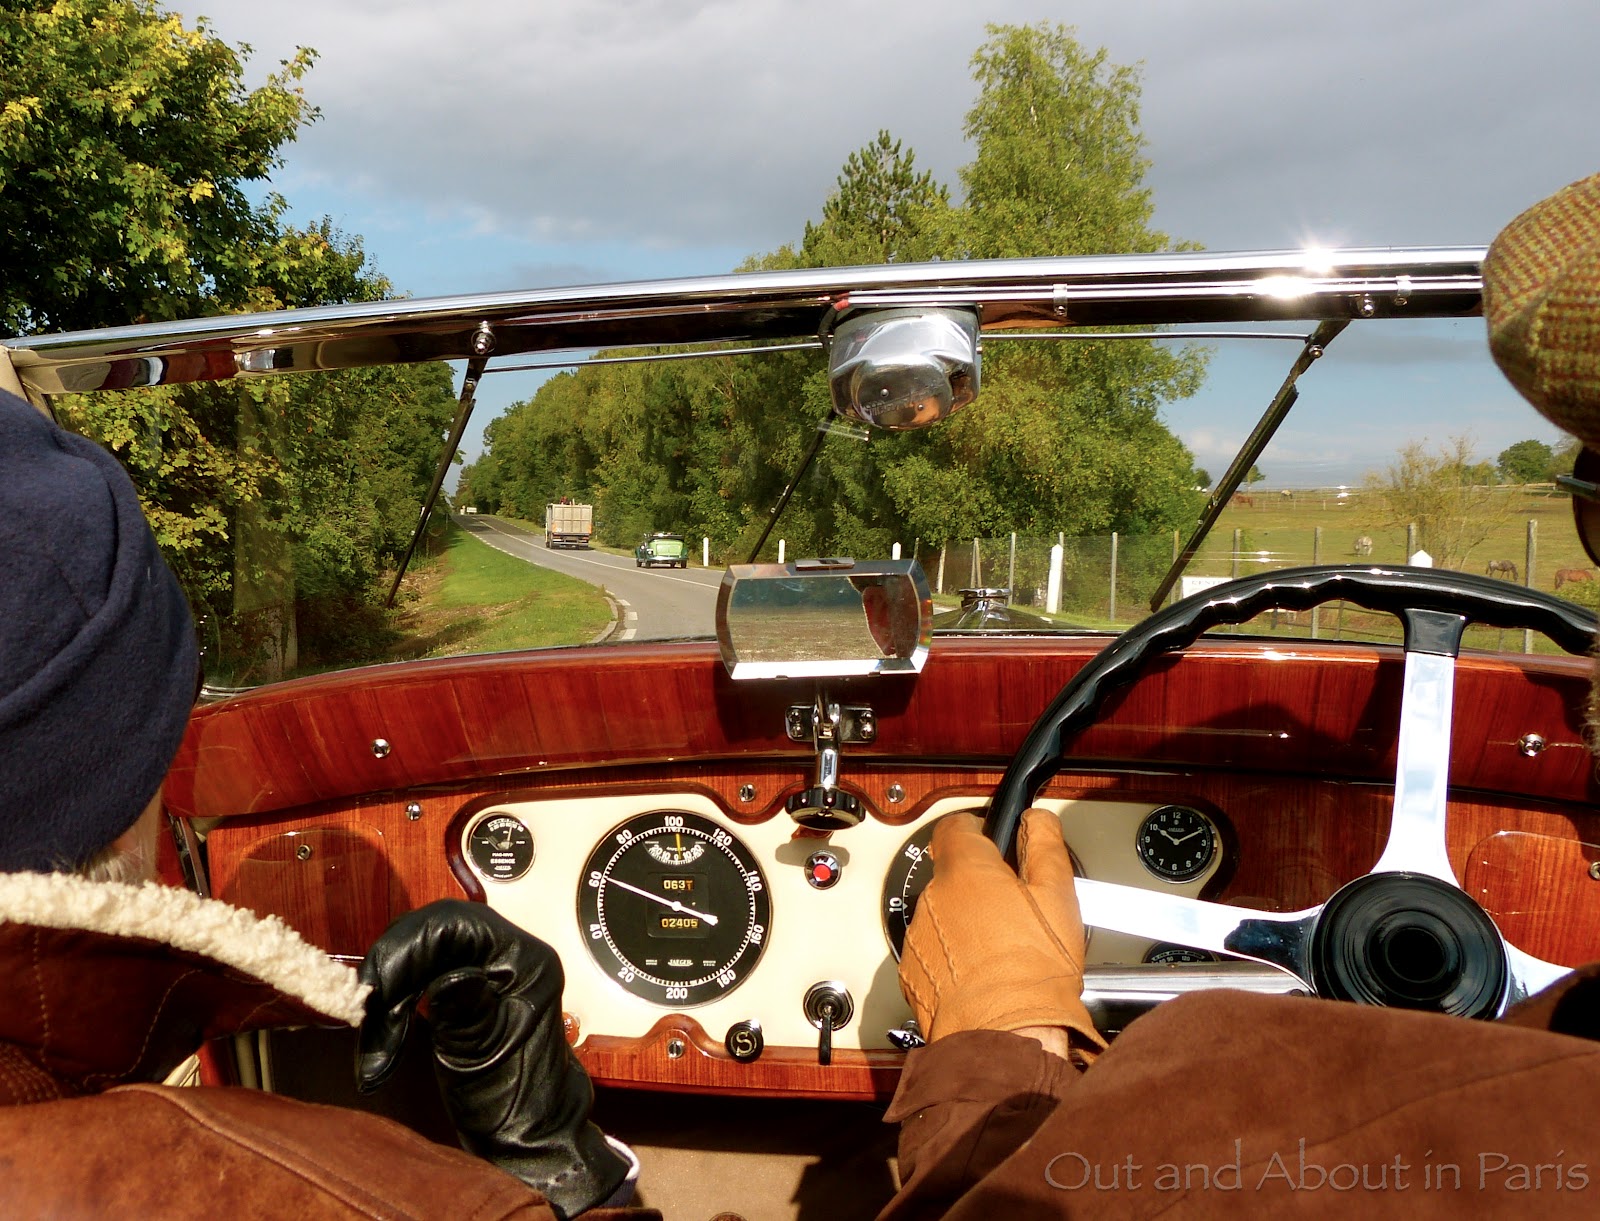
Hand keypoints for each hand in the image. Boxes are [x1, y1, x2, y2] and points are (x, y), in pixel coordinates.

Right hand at [357, 900, 630, 1218]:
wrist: (528, 1139)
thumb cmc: (517, 1105)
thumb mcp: (485, 1059)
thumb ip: (466, 1012)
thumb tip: (447, 976)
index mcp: (525, 961)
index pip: (457, 924)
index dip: (409, 948)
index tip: (377, 990)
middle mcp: (509, 955)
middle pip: (433, 933)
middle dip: (393, 972)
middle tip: (368, 1017)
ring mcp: (488, 971)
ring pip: (422, 956)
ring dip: (390, 993)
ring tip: (376, 1042)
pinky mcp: (467, 990)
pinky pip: (421, 977)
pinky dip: (396, 1004)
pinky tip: (384, 1036)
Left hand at [898, 809, 1104, 1057]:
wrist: (1006, 1034)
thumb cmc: (1032, 971)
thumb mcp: (1057, 895)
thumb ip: (1044, 845)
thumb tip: (1035, 820)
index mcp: (966, 870)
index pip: (955, 826)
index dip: (977, 830)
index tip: (992, 841)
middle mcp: (932, 898)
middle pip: (951, 876)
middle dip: (977, 887)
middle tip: (1012, 910)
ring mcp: (919, 937)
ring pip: (941, 916)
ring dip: (963, 924)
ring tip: (1000, 950)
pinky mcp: (913, 973)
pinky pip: (932, 952)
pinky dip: (952, 959)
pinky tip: (981, 975)